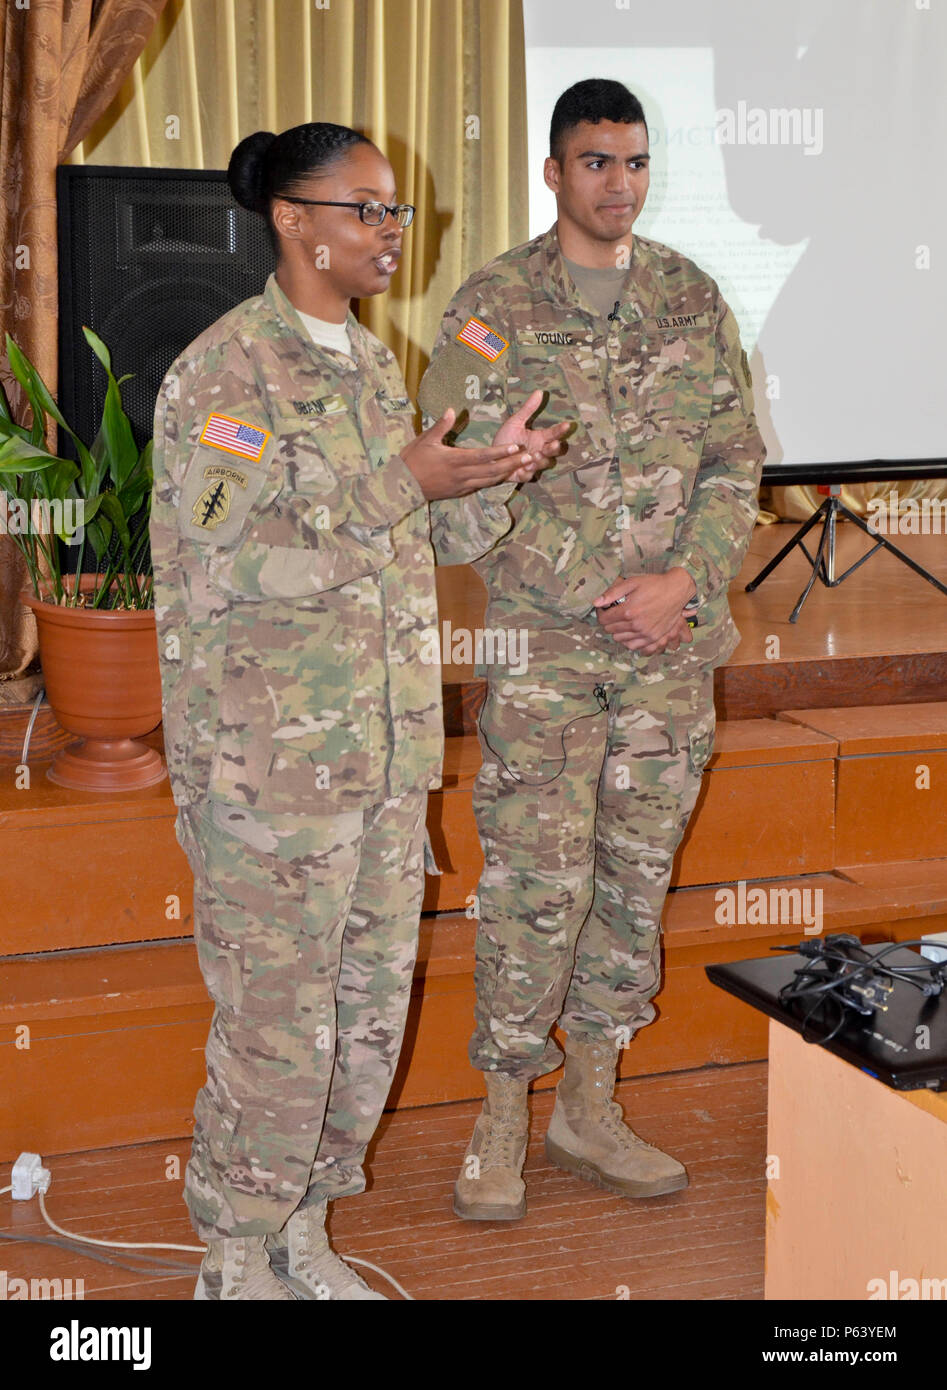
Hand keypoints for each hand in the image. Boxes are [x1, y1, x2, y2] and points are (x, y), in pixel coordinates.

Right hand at [400, 408, 529, 500]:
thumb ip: (441, 426)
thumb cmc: (412, 460)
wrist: (402, 486)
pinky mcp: (460, 492)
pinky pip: (482, 486)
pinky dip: (496, 480)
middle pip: (492, 470)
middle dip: (512, 464)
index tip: (516, 446)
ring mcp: (462, 485)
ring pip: (490, 480)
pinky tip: (506, 475)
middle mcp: (461, 475)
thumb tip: (452, 409)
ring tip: (524, 466)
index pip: (482, 456)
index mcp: (454, 460)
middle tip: (530, 457)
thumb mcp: (424, 440)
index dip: (500, 451)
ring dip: (508, 473)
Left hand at [492, 390, 570, 482]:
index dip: (560, 430)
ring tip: (534, 454)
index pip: (554, 434)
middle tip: (554, 444)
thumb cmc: (505, 439)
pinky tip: (524, 468)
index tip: (567, 424)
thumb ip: (528, 409)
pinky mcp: (523, 475)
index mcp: (539, 438)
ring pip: (544, 463)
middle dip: (554, 448)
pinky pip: (529, 475)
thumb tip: (539, 391)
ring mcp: (532, 464)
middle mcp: (539, 451)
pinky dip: (528, 472)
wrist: (491, 456)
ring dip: (541, 459)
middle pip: (553, 451)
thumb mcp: (515, 422)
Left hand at [593, 570, 696, 651]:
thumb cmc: (654, 584)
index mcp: (628, 611)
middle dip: (609, 621)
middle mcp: (636, 625)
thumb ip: (612, 593)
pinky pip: (633, 646)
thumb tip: (596, 603)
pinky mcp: (653, 638)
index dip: (601, 613)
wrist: (676, 591)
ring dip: (617, 631)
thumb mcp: (632, 583)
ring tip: (622, 621)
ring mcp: (645, 633)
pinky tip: (630, 631)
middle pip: (610, 630)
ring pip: (619, 639)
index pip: (603, 619)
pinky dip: (628, 640)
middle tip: (614, 613)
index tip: (604, 608)